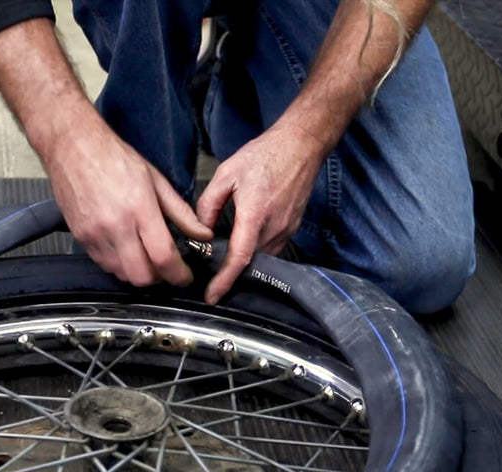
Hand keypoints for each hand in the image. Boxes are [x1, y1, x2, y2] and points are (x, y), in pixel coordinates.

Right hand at [45, 115, 212, 286]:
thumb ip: (181, 212)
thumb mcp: (156, 181)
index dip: (179, 274)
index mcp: (139, 208)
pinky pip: (104, 265)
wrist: (73, 146)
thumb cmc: (113, 158)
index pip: (163, 257)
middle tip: (167, 268)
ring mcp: (94, 234)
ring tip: (146, 256)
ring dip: (138, 272)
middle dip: (159, 278)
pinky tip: (126, 249)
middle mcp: (115, 225)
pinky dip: (119, 265)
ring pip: (122, 275)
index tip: (185, 276)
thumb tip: (202, 233)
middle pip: (141, 276)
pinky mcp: (80, 238)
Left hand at [196, 123, 325, 303]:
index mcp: (255, 213)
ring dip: (244, 258)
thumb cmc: (265, 155)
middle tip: (209, 270)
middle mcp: (274, 227)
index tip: (212, 296)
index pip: (239, 257)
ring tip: (225, 253)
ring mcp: (286, 229)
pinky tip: (244, 238)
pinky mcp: (292, 228)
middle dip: (229, 270)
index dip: (224, 280)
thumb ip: (208, 203)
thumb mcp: (227, 173)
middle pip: (249, 261)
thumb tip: (200, 229)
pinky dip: (256, 249)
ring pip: (261, 256)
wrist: (301, 146)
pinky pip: (271, 247)